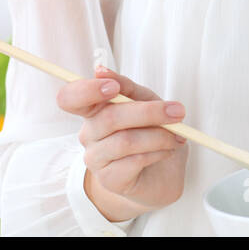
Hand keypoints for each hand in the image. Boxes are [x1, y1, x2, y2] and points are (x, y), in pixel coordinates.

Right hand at [57, 65, 188, 221]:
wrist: (164, 171)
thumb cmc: (151, 130)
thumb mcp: (145, 100)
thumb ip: (126, 86)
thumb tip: (100, 69)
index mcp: (93, 110)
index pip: (70, 98)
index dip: (86, 90)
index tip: (114, 87)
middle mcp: (88, 134)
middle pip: (108, 118)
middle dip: (149, 112)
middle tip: (178, 112)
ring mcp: (95, 159)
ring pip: (124, 141)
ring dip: (159, 136)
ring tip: (178, 136)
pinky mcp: (109, 180)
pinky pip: (133, 161)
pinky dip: (158, 152)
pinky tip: (168, 151)